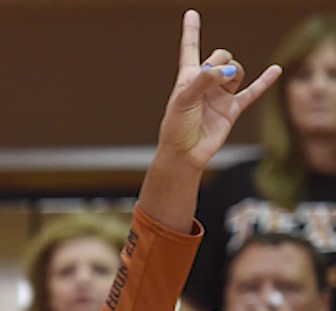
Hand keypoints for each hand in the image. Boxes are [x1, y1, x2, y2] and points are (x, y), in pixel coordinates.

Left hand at [154, 11, 279, 172]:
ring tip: (226, 86)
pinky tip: (276, 70)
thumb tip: (229, 71)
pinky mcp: (232, 109)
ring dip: (234, 73)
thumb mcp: (183, 99)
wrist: (184, 154)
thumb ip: (204, 80)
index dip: (191, 31)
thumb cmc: (176, 127)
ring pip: (236, 71)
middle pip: (221, 56)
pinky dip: (265, 81)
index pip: (189, 49)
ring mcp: (220, 95)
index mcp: (187, 77)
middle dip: (221, 61)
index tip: (191, 13)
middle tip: (214, 77)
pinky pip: (252, 91)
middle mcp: (205, 83)